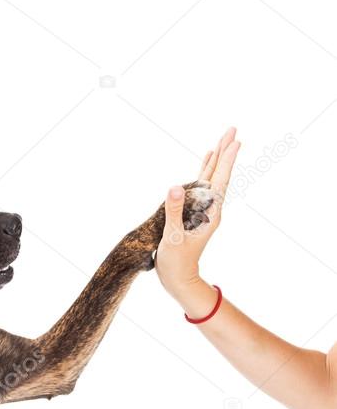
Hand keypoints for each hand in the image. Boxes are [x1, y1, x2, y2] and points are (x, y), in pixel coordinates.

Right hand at [155, 128, 240, 307]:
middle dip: (225, 152)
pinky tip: (205, 162)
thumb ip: (174, 211)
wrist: (178, 279)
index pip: (219, 181)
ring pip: (211, 179)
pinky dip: (204, 172)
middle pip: (219, 175)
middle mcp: (209, 209)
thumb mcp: (173, 237)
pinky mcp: (194, 213)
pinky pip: (200, 187)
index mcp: (209, 213)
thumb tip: (175, 186)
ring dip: (216, 159)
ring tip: (221, 141)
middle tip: (233, 129)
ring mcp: (203, 210)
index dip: (226, 161)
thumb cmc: (176, 261)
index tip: (234, 141)